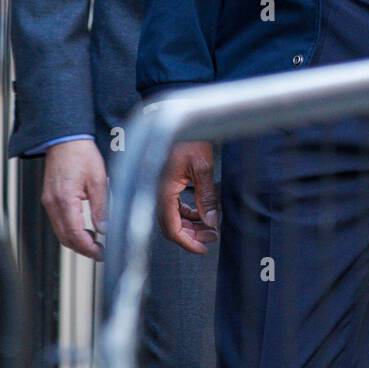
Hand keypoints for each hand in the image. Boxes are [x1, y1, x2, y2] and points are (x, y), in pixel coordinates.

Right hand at [42, 139, 108, 260]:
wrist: (65, 139)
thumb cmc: (81, 153)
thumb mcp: (98, 180)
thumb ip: (101, 207)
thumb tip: (105, 229)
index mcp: (64, 200)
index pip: (75, 235)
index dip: (89, 248)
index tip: (102, 253)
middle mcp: (53, 204)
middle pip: (65, 238)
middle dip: (83, 249)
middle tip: (101, 253)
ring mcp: (49, 202)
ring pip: (61, 232)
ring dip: (77, 241)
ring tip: (96, 243)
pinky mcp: (50, 199)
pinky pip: (59, 222)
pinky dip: (71, 230)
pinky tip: (86, 229)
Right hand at [158, 140, 218, 254]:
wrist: (178, 118)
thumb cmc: (187, 137)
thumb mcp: (202, 167)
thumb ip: (206, 196)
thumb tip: (211, 221)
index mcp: (162, 191)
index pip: (172, 228)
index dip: (187, 242)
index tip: (202, 249)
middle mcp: (157, 192)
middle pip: (171, 225)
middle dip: (191, 235)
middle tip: (211, 238)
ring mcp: (159, 187)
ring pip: (172, 216)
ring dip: (190, 224)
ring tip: (209, 227)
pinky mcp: (164, 182)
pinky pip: (173, 204)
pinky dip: (187, 212)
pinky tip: (200, 213)